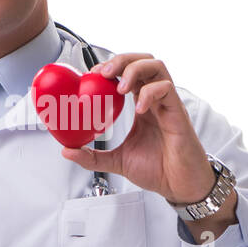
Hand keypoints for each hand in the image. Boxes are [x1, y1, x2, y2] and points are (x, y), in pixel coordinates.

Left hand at [60, 53, 224, 210]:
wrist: (180, 186)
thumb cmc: (158, 170)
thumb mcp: (117, 161)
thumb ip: (93, 157)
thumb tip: (67, 151)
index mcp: (142, 106)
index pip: (128, 73)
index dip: (110, 68)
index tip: (91, 75)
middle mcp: (156, 100)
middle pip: (143, 61)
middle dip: (122, 60)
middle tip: (103, 72)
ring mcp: (168, 104)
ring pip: (157, 67)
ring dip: (135, 69)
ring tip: (120, 86)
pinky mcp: (178, 114)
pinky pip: (167, 89)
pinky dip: (150, 93)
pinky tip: (139, 108)